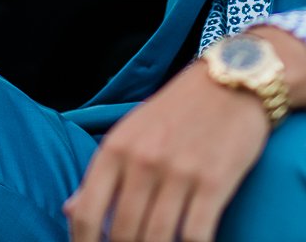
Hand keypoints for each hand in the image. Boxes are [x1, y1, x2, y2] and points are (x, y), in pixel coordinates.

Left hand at [64, 28, 305, 241]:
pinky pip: (196, 236)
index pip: (87, 214)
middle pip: (123, 234)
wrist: (234, 79)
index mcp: (116, 148)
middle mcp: (144, 160)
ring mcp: (180, 172)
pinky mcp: (215, 181)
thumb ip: (103, 173)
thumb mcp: (132, 132)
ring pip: (158, 240)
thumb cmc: (179, 109)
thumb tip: (71, 211)